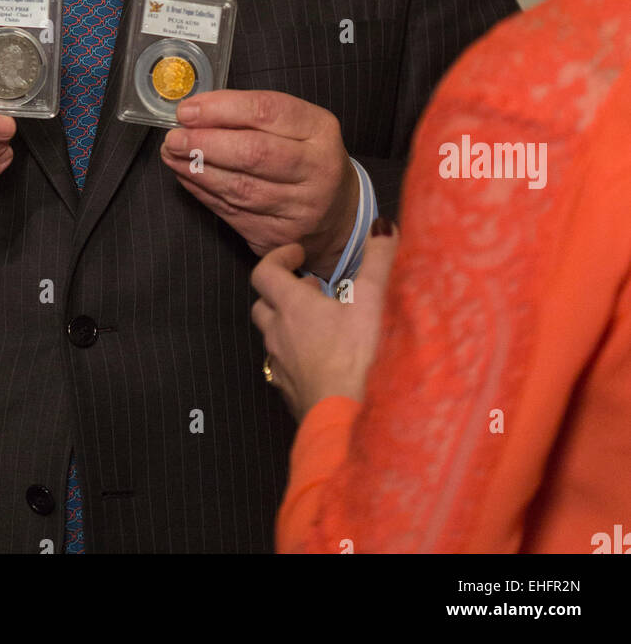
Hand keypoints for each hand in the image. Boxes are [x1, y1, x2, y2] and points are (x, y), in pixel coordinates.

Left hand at [160, 89, 359, 277]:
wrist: (339, 216)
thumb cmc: (308, 159)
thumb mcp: (299, 126)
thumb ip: (254, 116)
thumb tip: (197, 113)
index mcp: (320, 131)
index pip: (266, 111)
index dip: (221, 109)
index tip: (187, 110)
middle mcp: (316, 169)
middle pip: (253, 153)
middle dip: (204, 143)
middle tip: (173, 137)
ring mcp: (299, 208)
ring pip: (239, 187)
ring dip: (197, 169)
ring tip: (172, 155)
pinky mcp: (279, 236)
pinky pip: (232, 212)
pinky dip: (204, 193)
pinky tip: (187, 178)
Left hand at [250, 229, 397, 420]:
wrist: (346, 421)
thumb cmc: (359, 357)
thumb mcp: (374, 301)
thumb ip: (379, 259)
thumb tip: (383, 225)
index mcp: (292, 306)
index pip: (264, 272)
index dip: (278, 257)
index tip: (299, 254)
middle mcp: (278, 333)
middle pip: (263, 303)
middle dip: (283, 290)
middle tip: (312, 287)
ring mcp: (280, 365)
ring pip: (272, 335)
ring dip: (289, 322)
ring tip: (321, 320)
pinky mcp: (289, 391)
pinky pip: (282, 364)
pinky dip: (295, 352)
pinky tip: (323, 358)